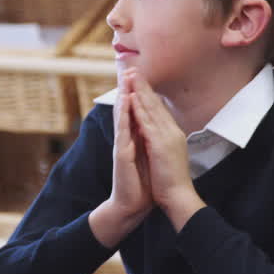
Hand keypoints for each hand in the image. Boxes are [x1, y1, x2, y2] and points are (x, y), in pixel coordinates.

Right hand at [90, 71, 155, 247]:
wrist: (132, 206)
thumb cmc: (141, 184)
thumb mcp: (147, 158)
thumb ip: (146, 142)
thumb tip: (151, 129)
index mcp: (135, 139)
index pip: (136, 112)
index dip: (137, 94)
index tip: (139, 76)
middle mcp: (127, 139)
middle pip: (127, 109)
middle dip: (128, 89)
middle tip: (128, 68)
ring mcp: (122, 145)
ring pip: (123, 115)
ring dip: (123, 96)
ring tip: (125, 78)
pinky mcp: (121, 154)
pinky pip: (123, 130)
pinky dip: (124, 115)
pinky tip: (124, 102)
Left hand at [128, 71, 202, 230]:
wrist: (178, 197)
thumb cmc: (171, 181)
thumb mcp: (166, 156)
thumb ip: (161, 142)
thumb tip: (155, 134)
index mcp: (172, 134)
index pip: (159, 109)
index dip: (148, 93)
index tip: (139, 79)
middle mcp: (171, 131)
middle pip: (155, 103)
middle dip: (143, 85)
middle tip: (133, 68)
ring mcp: (167, 136)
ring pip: (151, 108)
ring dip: (140, 90)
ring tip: (130, 75)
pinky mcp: (160, 144)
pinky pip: (147, 122)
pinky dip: (140, 109)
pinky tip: (132, 97)